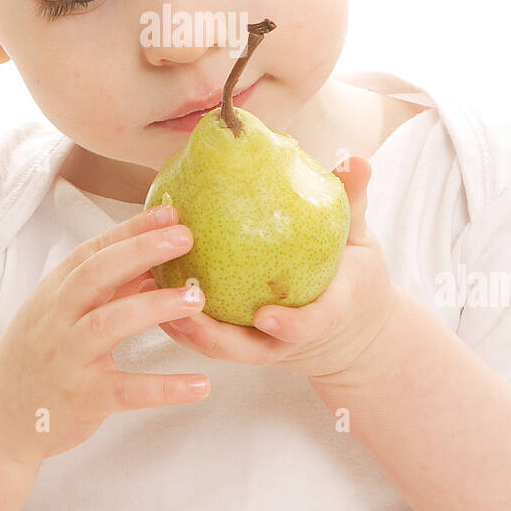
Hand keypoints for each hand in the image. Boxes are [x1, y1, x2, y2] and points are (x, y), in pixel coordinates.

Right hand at [0, 205, 213, 467]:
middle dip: (140, 251)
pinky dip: (165, 388)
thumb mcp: (62, 314)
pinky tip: (201, 385)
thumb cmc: (40, 356)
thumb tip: (157, 259)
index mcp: (55, 293)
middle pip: (96, 275)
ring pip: (110, 324)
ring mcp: (68, 358)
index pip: (92, 251)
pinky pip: (127, 390)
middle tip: (185, 237)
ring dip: (154, 307)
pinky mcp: (83, 399)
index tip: (170, 212)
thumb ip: (109, 288)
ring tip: (197, 298)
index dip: (131, 230)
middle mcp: (57, 319)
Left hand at [157, 156, 399, 382]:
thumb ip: (353, 203)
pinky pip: (207, 338)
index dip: (291, 326)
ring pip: (222, 349)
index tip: (265, 316)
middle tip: (185, 310)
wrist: (353, 331)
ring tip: (153, 298)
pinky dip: (179, 322)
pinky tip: (149, 289)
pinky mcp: (241, 344)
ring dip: (186, 331)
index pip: (312, 327)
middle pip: (252, 352)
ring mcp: (263, 346)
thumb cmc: (354, 278)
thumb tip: (354, 158)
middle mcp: (289, 340)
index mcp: (326, 315)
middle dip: (216, 338)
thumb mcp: (361, 241)